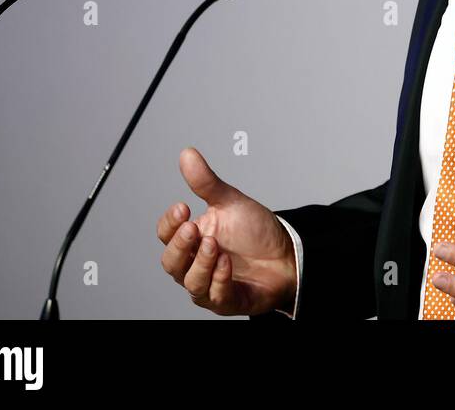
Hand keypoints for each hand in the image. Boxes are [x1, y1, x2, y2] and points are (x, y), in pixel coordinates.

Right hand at [156, 147, 296, 315]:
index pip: (166, 234)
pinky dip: (218, 279)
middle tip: (193, 228)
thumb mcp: (231, 202)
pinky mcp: (228, 300)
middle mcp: (195, 264)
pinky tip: (226, 263)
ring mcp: (210, 284)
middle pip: (170, 262)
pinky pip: (215, 296)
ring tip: (213, 244)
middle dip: (179, 245)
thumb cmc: (256, 231)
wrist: (288, 254)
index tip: (183, 206)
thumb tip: (187, 153)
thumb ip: (206, 183)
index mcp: (192, 240)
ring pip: (190, 281)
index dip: (169, 223)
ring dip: (199, 262)